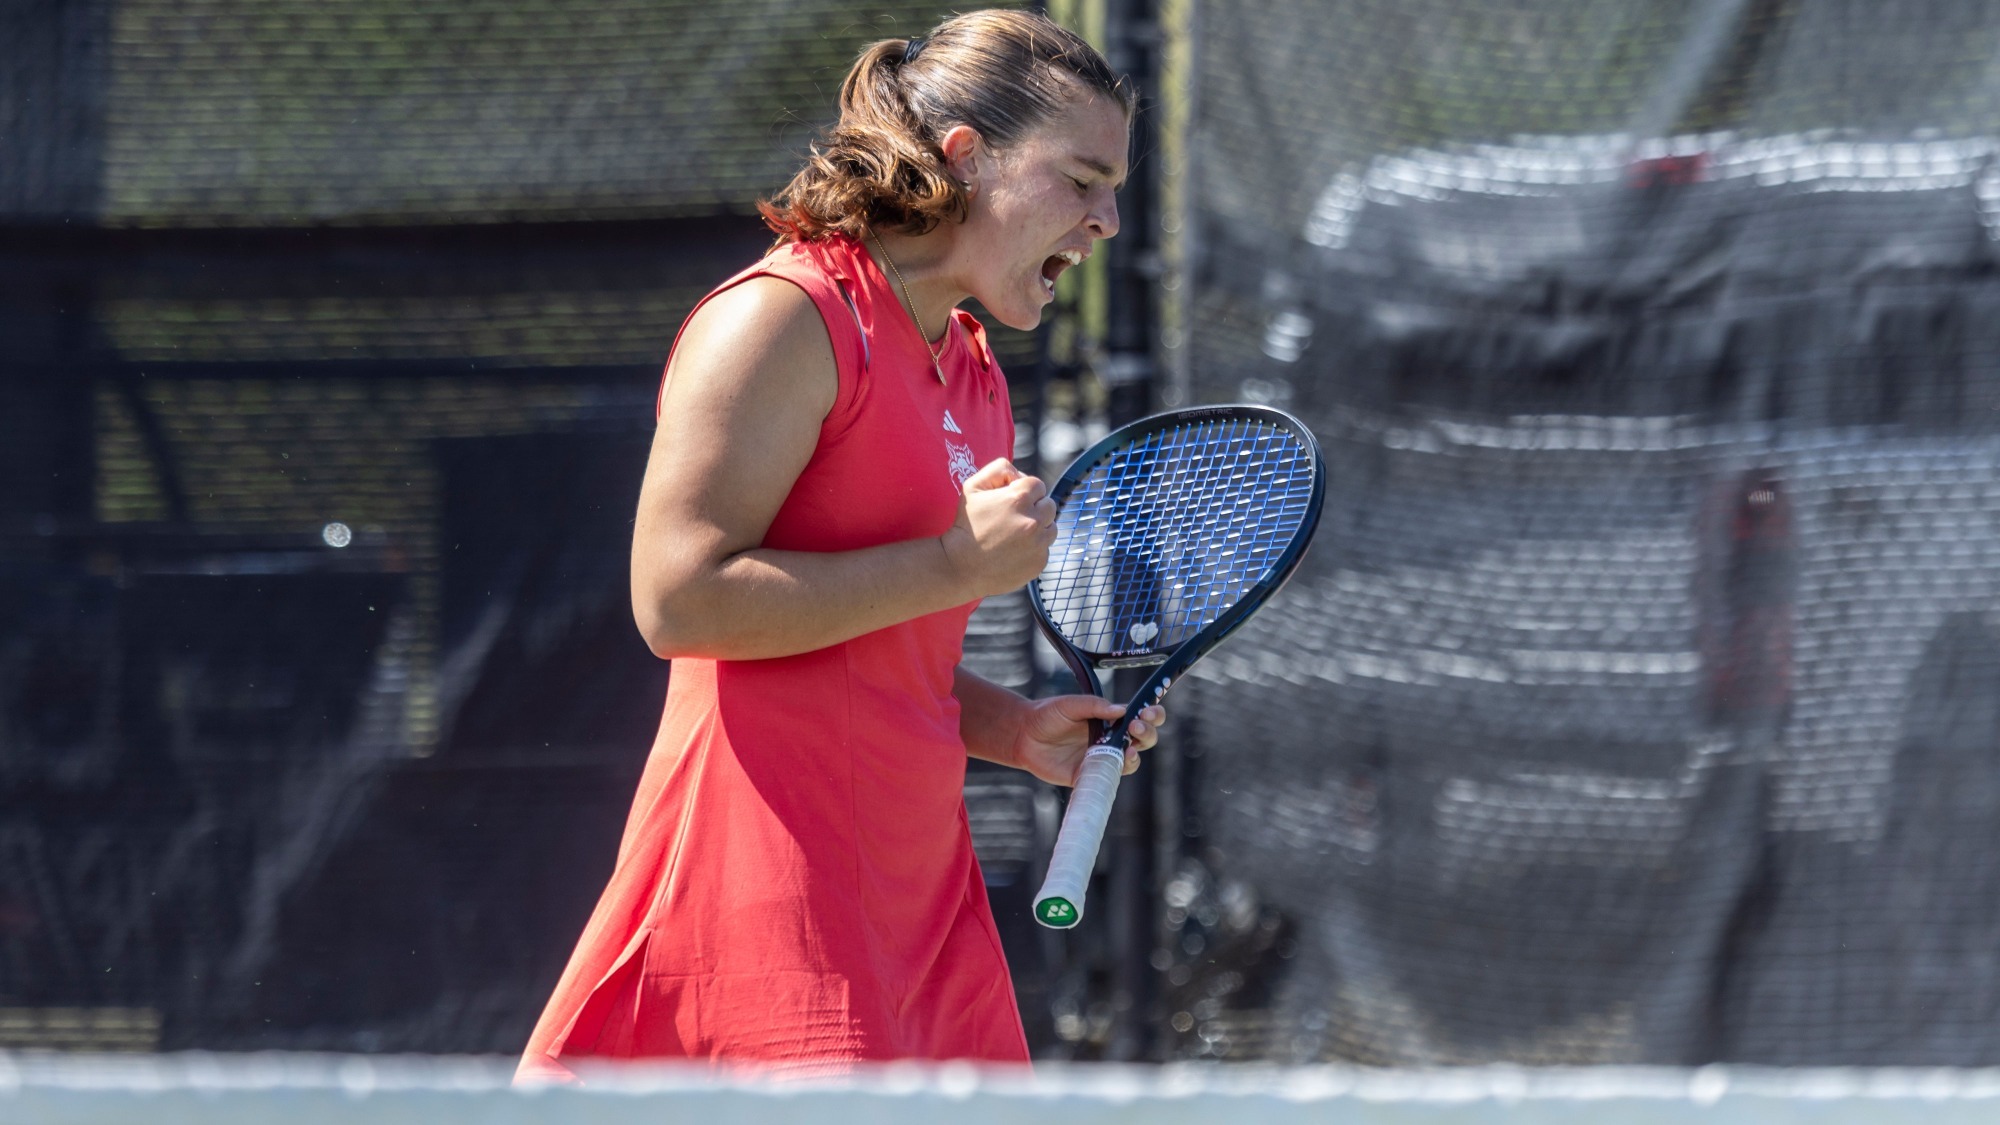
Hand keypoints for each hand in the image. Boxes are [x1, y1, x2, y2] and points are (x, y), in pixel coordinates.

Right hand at [939, 459, 1056, 599]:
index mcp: (1020, 498)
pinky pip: (1045, 549)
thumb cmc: (966, 524)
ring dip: (1039, 528)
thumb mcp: (972, 487)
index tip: (1011, 501)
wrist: (961, 566)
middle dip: (1035, 508)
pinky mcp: (1040, 562)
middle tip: (1015, 517)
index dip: (1024, 491)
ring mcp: (1039, 544)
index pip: (1038, 485)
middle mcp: (1034, 520)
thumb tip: (1018, 474)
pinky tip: (1015, 551)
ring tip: (1016, 534)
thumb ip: (998, 469)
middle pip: (1049, 505)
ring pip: (1051, 527)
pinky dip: (1034, 549)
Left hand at [1010, 695, 1167, 786]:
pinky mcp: (1091, 774)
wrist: (1022, 736)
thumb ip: (1094, 706)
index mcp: (1111, 718)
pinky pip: (1111, 777)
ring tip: (1129, 748)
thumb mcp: (1069, 705)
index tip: (1148, 711)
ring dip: (1136, 754)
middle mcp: (1111, 737)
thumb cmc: (1047, 715)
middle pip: (1144, 738)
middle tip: (1137, 726)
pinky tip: (1116, 763)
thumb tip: (1121, 710)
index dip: (1152, 713)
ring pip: (1132, 759)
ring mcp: (1102, 756)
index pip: (1141, 715)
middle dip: (1148, 732)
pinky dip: (1118, 772)